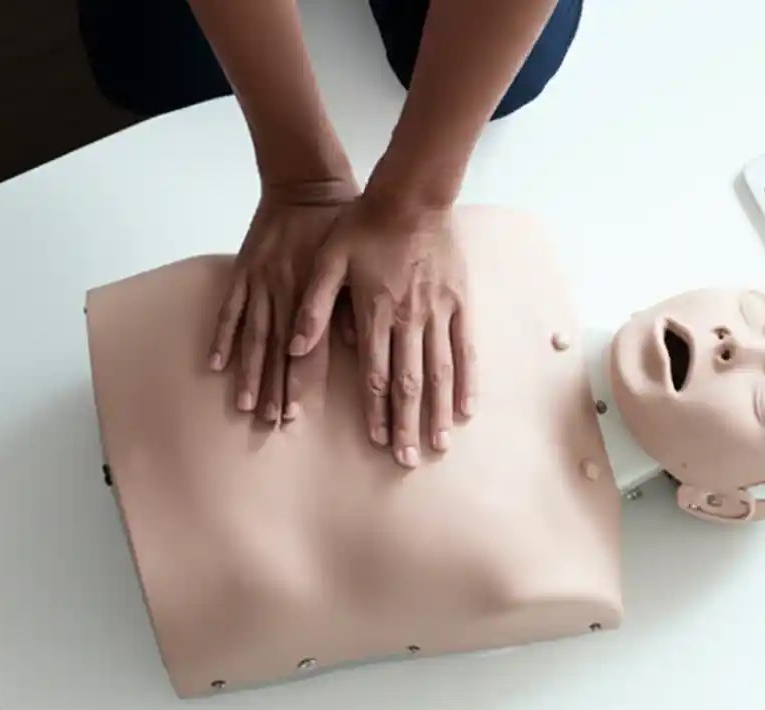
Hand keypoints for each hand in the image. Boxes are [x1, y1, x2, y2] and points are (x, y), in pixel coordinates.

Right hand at [208, 181, 356, 423]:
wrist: (307, 184)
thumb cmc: (339, 225)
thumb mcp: (354, 262)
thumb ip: (350, 304)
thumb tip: (355, 344)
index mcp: (315, 294)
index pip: (307, 348)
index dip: (300, 381)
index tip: (295, 413)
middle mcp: (285, 293)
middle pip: (278, 351)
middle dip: (273, 389)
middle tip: (269, 423)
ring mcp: (261, 283)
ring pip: (253, 337)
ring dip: (248, 373)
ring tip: (245, 406)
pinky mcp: (243, 271)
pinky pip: (229, 309)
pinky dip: (221, 338)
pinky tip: (215, 365)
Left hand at [289, 197, 474, 467]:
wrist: (412, 194)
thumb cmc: (364, 225)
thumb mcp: (326, 261)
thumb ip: (313, 307)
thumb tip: (296, 347)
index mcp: (375, 313)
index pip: (375, 374)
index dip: (376, 412)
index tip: (377, 442)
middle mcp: (409, 319)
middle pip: (409, 382)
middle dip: (408, 424)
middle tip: (409, 459)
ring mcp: (439, 312)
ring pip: (439, 371)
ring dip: (439, 411)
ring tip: (441, 443)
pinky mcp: (460, 302)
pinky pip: (465, 348)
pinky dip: (467, 379)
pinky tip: (467, 406)